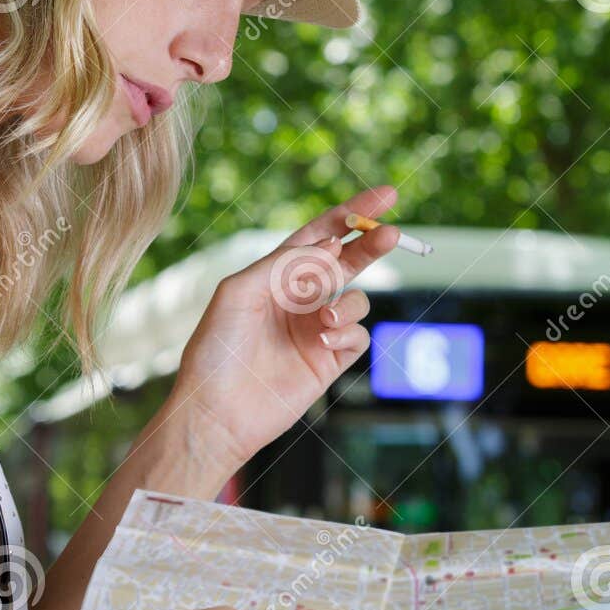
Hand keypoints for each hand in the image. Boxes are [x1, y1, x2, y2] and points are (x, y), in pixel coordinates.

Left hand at [168, 185, 400, 469]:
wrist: (216, 412)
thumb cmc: (216, 350)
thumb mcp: (239, 292)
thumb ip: (283, 263)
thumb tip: (329, 247)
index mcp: (275, 276)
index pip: (320, 235)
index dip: (351, 214)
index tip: (384, 197)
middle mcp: (299, 299)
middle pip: (347, 260)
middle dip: (370, 244)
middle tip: (392, 233)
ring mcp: (316, 330)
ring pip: (356, 300)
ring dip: (348, 304)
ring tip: (324, 321)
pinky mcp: (328, 361)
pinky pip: (359, 337)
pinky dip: (349, 333)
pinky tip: (324, 341)